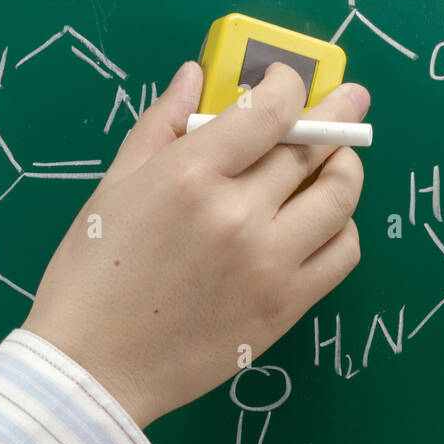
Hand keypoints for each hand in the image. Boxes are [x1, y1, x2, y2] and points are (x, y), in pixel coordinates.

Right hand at [22, 60, 368, 427]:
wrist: (93, 368)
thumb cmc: (93, 275)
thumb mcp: (114, 187)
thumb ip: (161, 124)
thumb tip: (196, 74)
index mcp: (190, 176)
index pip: (269, 111)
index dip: (291, 84)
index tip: (291, 80)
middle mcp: (237, 214)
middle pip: (312, 149)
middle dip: (337, 113)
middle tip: (350, 100)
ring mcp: (269, 262)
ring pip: (340, 197)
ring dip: (346, 169)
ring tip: (339, 161)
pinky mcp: (287, 304)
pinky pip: (343, 253)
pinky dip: (342, 228)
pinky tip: (324, 220)